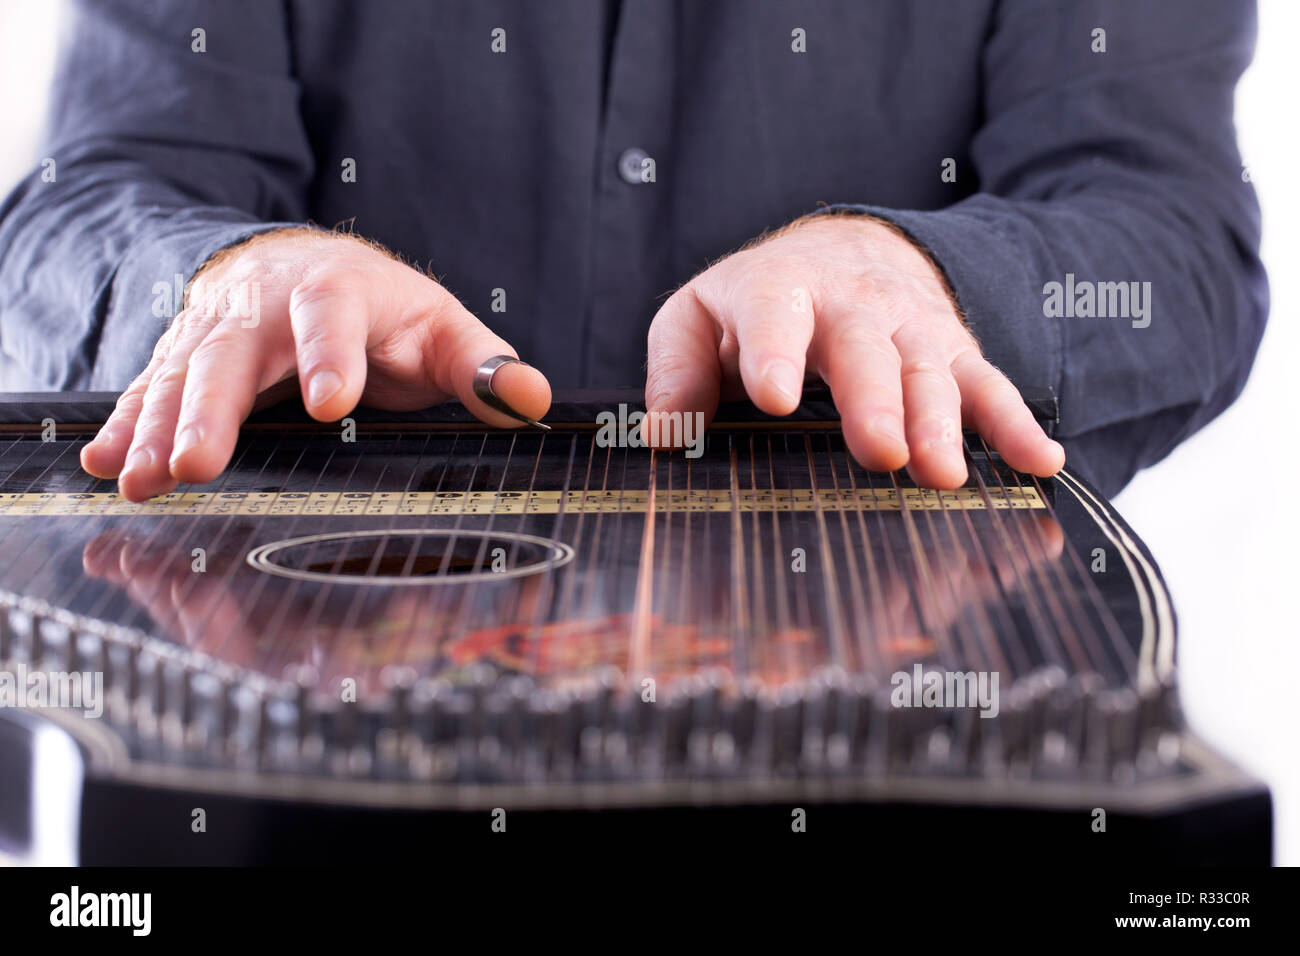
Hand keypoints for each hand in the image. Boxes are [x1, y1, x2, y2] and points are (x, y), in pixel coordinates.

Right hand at [80, 229, 550, 500]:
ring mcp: (215, 332)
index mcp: (336, 292)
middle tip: (199, 464)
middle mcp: (264, 308)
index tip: (332, 404)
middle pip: (234, 353)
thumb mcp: (438, 329)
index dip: (331, 358)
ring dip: (157, 427)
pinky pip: (150, 390)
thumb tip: (533, 400)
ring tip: (143, 479)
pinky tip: (104, 464)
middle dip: (214, 409)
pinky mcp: (184, 359)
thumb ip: (482, 365)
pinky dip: (125, 426)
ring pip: (180, 376)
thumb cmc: (382, 309)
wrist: (303, 264)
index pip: (333, 318)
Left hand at [644, 214, 1064, 486]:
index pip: (774, 311)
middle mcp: (852, 306)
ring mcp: (911, 330)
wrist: (847, 252)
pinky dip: (1016, 425)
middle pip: (866, 350)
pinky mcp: (954, 355)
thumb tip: (664, 434)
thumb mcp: (701, 315)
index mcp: (780, 289)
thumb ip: (677, 366)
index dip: (772, 350)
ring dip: (941, 422)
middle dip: (875, 400)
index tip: (771, 395)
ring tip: (942, 474)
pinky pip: (990, 387)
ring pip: (930, 371)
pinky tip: (1041, 464)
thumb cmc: (761, 299)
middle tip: (880, 452)